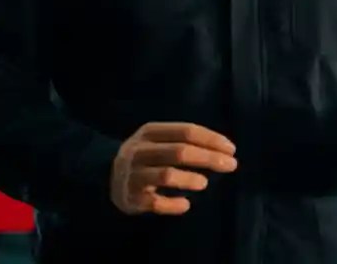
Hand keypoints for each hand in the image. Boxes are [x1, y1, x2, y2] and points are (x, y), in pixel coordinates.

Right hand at [110, 122, 237, 214]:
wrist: (105, 176)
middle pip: (180, 152)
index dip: (211, 139)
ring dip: (189, 179)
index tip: (231, 149)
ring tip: (204, 183)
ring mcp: (134, 175)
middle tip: (231, 165)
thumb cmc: (146, 156)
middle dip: (209, 158)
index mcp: (149, 132)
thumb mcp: (158, 139)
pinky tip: (185, 205)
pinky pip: (155, 203)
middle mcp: (140, 151)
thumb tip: (224, 149)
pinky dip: (172, 205)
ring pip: (166, 175)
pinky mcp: (132, 198)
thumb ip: (184, 140)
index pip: (186, 131)